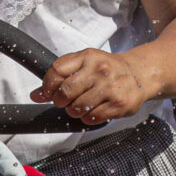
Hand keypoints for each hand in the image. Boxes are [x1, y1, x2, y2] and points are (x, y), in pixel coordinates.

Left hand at [34, 49, 150, 125]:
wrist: (139, 74)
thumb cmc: (108, 69)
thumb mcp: (85, 64)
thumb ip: (61, 76)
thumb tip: (36, 95)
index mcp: (87, 57)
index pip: (56, 71)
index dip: (47, 86)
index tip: (47, 93)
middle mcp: (99, 70)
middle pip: (65, 92)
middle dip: (60, 101)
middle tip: (66, 101)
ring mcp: (110, 88)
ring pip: (77, 108)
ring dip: (74, 111)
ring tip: (83, 105)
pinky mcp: (118, 104)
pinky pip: (91, 118)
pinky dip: (88, 118)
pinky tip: (95, 110)